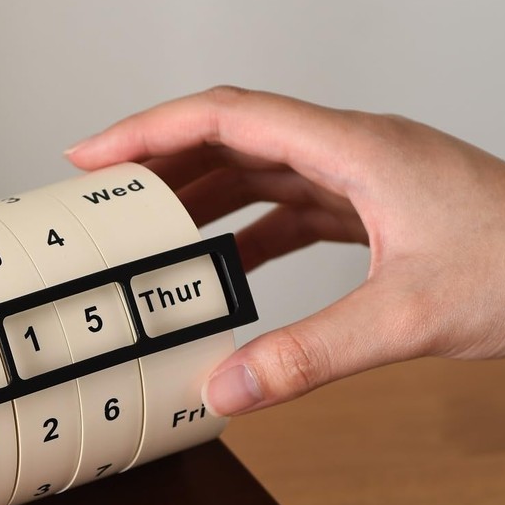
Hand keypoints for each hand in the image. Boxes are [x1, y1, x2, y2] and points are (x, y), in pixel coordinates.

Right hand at [67, 86, 504, 413]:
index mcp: (354, 148)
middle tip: (105, 200)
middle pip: (233, 140)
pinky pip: (293, 208)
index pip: (227, 117)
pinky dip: (249, 232)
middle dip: (162, 165)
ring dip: (202, 198)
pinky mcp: (379, 210)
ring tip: (151, 233)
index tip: (94, 156)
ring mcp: (367, 179)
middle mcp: (354, 152)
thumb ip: (311, 355)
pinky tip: (228, 266)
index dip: (150, 130)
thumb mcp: (410, 317)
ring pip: (261, 173)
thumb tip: (228, 387)